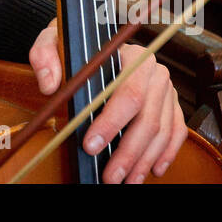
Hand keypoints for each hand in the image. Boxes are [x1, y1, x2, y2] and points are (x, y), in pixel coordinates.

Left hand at [28, 20, 186, 182]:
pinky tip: (152, 170)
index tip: (91, 145)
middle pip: (148, 118)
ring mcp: (165, 89)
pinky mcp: (171, 104)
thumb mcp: (54, 40)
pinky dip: (166, 153)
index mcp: (131, 55)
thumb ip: (46, 56)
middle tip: (110, 175)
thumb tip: (49, 84)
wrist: (91, 40)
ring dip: (144, 160)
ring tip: (125, 180)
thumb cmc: (75, 44)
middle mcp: (154, 72)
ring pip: (161, 130)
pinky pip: (175, 131)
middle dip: (128, 152)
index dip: (111, 122)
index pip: (127, 92)